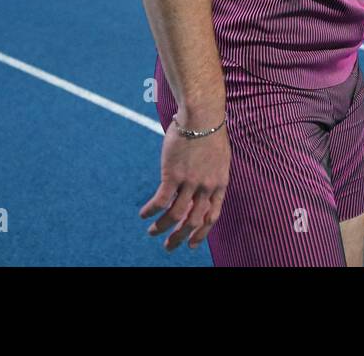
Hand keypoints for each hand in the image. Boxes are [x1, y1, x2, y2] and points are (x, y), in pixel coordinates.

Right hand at [140, 115, 230, 251]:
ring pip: (175, 215)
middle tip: (169, 246)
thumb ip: (211, 176)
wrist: (202, 115)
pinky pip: (161, 201)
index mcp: (220, 183)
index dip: (201, 232)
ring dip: (162, 227)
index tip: (192, 244)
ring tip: (152, 232)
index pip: (212, 216)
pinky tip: (143, 215)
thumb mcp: (218, 158)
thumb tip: (200, 189)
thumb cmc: (209, 131)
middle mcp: (207, 187)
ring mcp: (191, 182)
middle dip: (180, 238)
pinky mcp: (174, 174)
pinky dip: (151, 211)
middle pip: (194, 221)